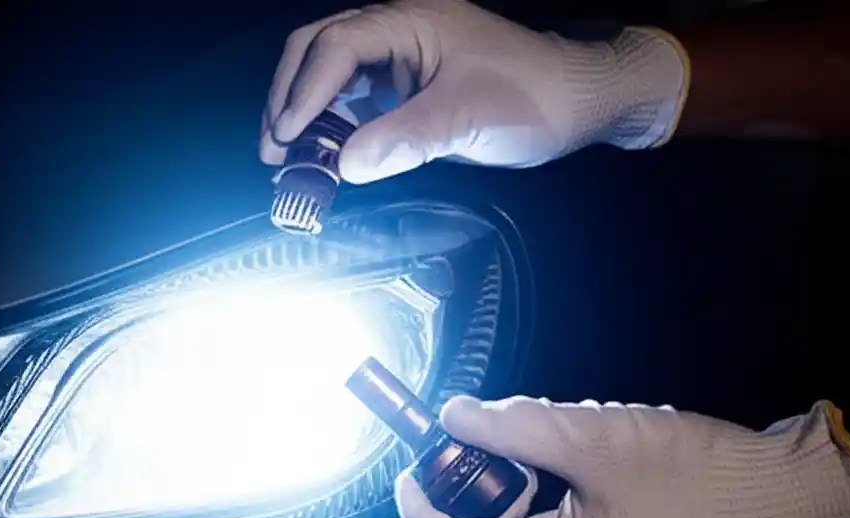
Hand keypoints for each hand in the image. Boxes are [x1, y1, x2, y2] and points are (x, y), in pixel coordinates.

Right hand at [261, 0, 688, 181]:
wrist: (575, 104)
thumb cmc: (530, 98)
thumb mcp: (467, 116)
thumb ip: (405, 138)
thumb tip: (344, 166)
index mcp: (410, 19)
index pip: (338, 45)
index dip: (305, 91)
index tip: (289, 137)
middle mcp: (395, 29)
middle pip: (317, 50)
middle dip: (289, 97)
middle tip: (274, 151)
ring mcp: (396, 57)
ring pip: (327, 74)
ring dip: (302, 114)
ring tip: (286, 161)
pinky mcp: (401, 86)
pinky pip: (350, 99)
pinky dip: (328, 127)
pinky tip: (318, 157)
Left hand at [396, 396, 849, 517]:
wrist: (797, 501)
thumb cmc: (701, 475)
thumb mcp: (595, 438)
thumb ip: (513, 427)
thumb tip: (450, 414)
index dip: (419, 504)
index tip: (404, 461)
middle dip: (474, 487)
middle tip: (476, 434)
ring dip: (514, 489)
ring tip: (534, 435)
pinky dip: (547, 503)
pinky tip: (567, 458)